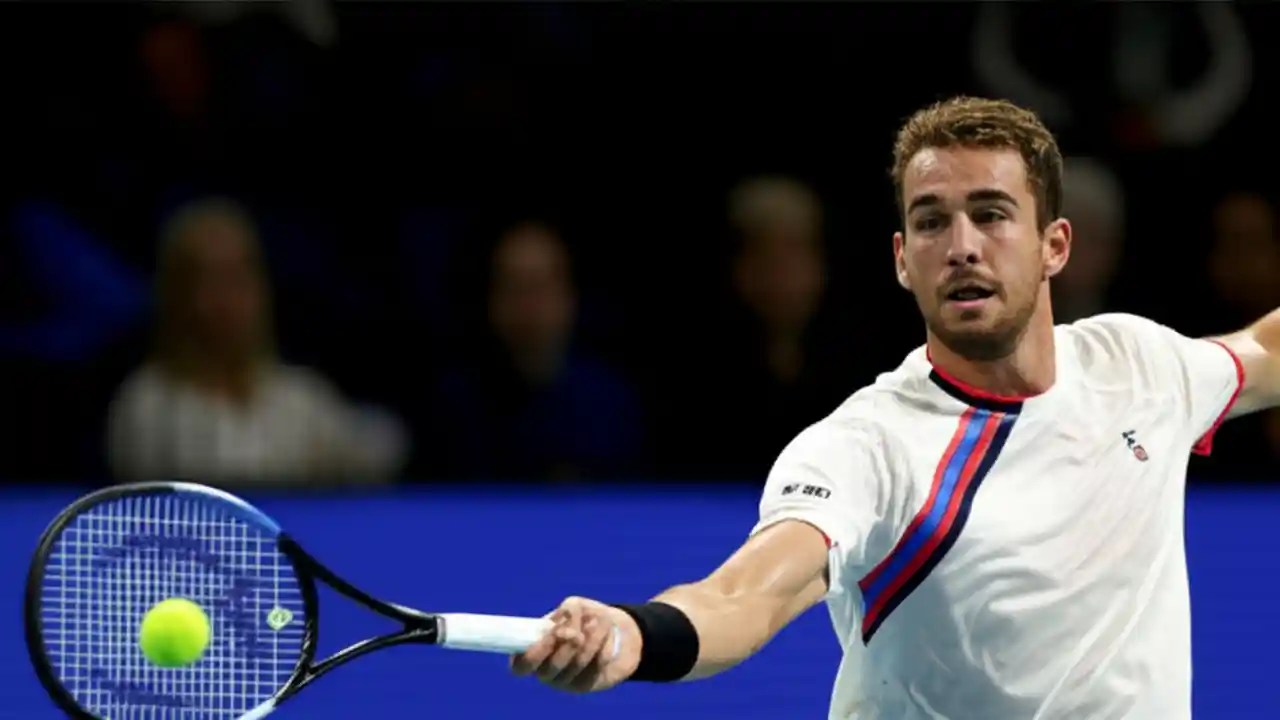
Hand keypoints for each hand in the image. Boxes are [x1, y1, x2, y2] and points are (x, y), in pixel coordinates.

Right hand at [511, 596, 641, 692]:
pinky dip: (602, 646)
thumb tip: (568, 624)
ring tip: (596, 622)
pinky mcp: (584, 684)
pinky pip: (594, 668)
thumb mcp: (574, 606)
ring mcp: (564, 680)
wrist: (611, 630)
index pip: (521, 666)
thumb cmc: (583, 617)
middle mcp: (544, 670)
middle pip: (550, 668)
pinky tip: (605, 634)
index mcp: (532, 651)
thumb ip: (568, 611)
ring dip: (589, 641)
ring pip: (575, 666)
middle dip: (566, 647)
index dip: (533, 654)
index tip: (553, 634)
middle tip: (577, 632)